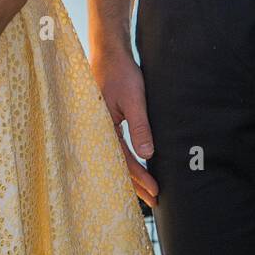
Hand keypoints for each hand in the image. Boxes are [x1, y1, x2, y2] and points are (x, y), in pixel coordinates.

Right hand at [90, 46, 158, 207]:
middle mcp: (98, 131)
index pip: (124, 160)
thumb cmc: (121, 73)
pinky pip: (115, 148)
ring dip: (132, 176)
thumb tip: (148, 154)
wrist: (108, 53)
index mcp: (102, 128)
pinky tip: (135, 168)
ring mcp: (100, 128)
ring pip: (116, 159)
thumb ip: (140, 126)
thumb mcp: (134, 98)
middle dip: (136, 184)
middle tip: (154, 201)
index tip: (156, 191)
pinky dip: (126, 161)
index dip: (141, 177)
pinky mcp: (105, 124)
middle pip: (117, 165)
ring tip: (146, 192)